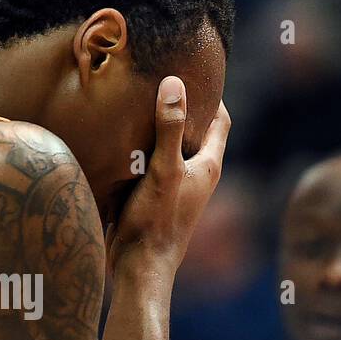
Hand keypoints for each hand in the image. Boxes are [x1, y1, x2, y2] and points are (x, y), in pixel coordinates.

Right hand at [107, 77, 229, 274]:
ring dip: (158, 130)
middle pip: (195, 131)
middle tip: (160, 81)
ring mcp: (176, 188)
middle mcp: (197, 175)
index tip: (193, 71)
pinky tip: (119, 142)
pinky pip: (151, 165)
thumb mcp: (163, 169)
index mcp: (208, 165)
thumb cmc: (156, 221)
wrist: (139, 267)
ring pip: (171, 149)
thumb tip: (174, 83)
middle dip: (182, 107)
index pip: (221, 120)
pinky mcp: (155, 198)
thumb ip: (169, 128)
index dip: (212, 94)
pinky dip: (141, 150)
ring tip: (137, 105)